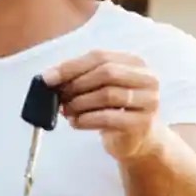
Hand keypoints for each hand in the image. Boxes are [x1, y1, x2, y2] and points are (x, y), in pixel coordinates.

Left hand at [43, 50, 163, 161]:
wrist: (137, 139)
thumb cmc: (114, 109)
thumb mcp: (99, 88)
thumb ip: (79, 78)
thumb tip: (49, 78)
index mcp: (134, 63)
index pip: (100, 57)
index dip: (71, 67)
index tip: (47, 78)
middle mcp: (147, 79)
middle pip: (107, 73)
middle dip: (77, 85)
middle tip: (59, 96)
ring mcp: (148, 101)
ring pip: (108, 95)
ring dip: (79, 103)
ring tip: (66, 111)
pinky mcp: (141, 123)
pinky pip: (108, 118)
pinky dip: (86, 120)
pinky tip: (75, 122)